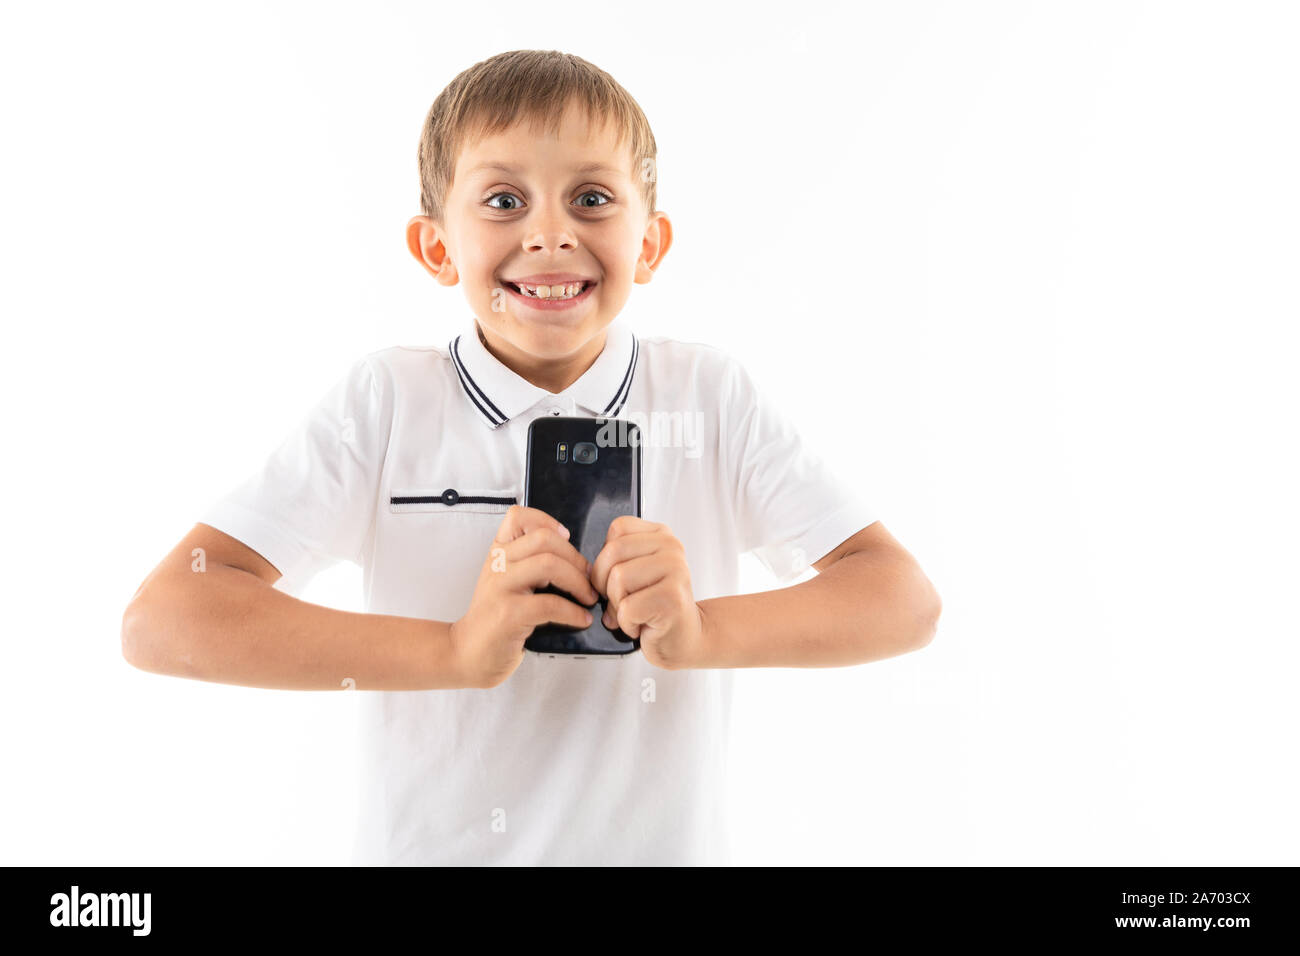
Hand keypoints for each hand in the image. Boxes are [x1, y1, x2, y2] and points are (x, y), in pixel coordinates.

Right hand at [450, 505, 599, 687]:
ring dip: (578, 582)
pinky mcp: (508, 614)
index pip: (518, 516)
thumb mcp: (506, 582)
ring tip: (588, 598)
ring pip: (549, 565)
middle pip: (544, 540)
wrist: (469, 654)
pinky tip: (581, 619)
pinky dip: (574, 612)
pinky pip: (551, 604)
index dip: (547, 522)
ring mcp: (500, 588)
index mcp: (498, 552)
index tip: (566, 539)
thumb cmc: (496, 619)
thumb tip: (575, 559)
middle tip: (589, 579)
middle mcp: (497, 564)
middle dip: (576, 558)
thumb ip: (529, 563)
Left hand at [589, 516, 704, 669]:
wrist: (683, 637)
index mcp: (661, 535)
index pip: (618, 529)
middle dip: (605, 584)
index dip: (605, 558)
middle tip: (621, 601)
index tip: (615, 578)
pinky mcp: (672, 599)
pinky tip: (642, 625)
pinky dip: (627, 624)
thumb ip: (616, 559)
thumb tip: (585, 569)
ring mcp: (676, 571)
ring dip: (617, 606)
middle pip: (613, 553)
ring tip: (635, 613)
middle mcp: (672, 548)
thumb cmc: (656, 607)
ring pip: (618, 579)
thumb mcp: (636, 572)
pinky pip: (627, 608)